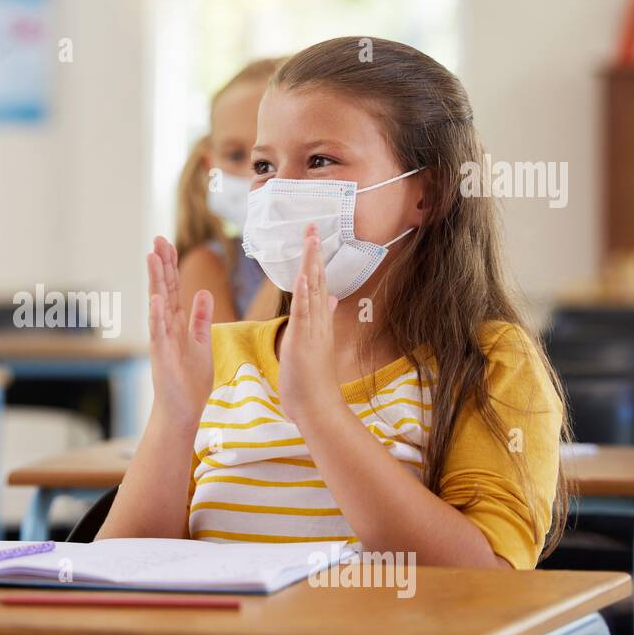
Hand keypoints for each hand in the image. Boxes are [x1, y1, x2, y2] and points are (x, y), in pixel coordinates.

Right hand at [147, 236, 213, 427]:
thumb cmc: (190, 380)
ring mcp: (162, 339)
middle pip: (164, 289)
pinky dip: (156, 316)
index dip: (171, 265)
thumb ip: (201, 317)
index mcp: (177, 322)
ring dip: (155, 281)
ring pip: (158, 304)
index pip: (173, 287)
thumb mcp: (201, 342)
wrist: (183, 409)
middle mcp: (166, 326)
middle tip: (157, 239)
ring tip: (152, 258)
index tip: (167, 243)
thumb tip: (203, 291)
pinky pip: (159, 332)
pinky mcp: (162, 355)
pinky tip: (156, 300)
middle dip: (161, 264)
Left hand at [277, 223, 342, 423]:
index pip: (318, 285)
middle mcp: (318, 322)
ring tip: (311, 238)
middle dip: (314, 253)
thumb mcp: (314, 345)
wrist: (318, 408)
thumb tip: (330, 298)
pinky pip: (304, 313)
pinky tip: (305, 275)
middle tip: (312, 226)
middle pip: (318, 280)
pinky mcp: (304, 341)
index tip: (313, 238)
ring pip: (313, 290)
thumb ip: (321, 319)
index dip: (315, 261)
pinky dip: (305, 294)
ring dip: (311, 264)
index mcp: (318, 323)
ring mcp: (313, 330)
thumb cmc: (312, 382)